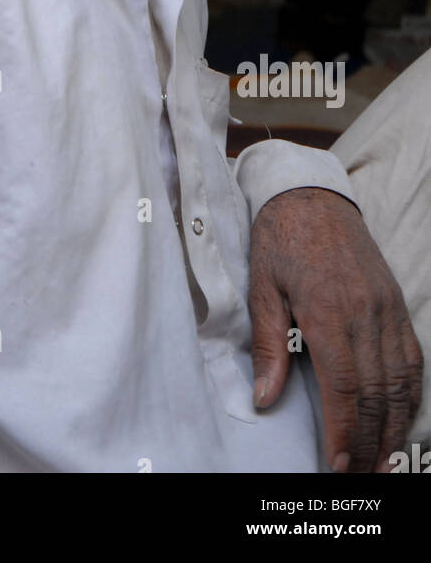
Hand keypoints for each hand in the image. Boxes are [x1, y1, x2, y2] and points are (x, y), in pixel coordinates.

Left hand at [248, 186, 423, 472]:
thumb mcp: (261, 287)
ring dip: (395, 427)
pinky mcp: (396, 304)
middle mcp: (364, 313)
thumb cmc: (280, 240)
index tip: (339, 466)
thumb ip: (267, 346)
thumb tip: (264, 400)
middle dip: (370, 442)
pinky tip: (401, 419)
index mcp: (328, 311)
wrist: (312, 195)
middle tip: (360, 477)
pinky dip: (410, 395)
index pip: (343, 386)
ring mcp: (386, 309)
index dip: (345, 432)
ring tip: (383, 463)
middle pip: (377, 393)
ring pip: (401, 381)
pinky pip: (412, 359)